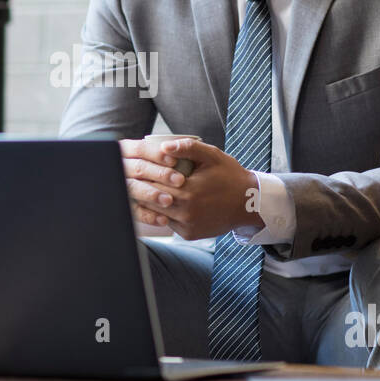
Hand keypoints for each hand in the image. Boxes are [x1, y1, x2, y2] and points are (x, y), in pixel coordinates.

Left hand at [121, 137, 261, 240]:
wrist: (249, 203)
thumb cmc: (229, 175)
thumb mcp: (212, 156)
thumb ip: (187, 148)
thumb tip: (163, 146)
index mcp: (189, 191)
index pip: (154, 183)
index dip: (142, 175)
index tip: (133, 167)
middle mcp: (186, 212)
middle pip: (151, 199)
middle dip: (141, 189)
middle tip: (130, 178)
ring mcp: (187, 226)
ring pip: (157, 213)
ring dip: (148, 202)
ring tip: (139, 189)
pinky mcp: (189, 234)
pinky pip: (168, 223)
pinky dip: (162, 214)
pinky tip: (157, 202)